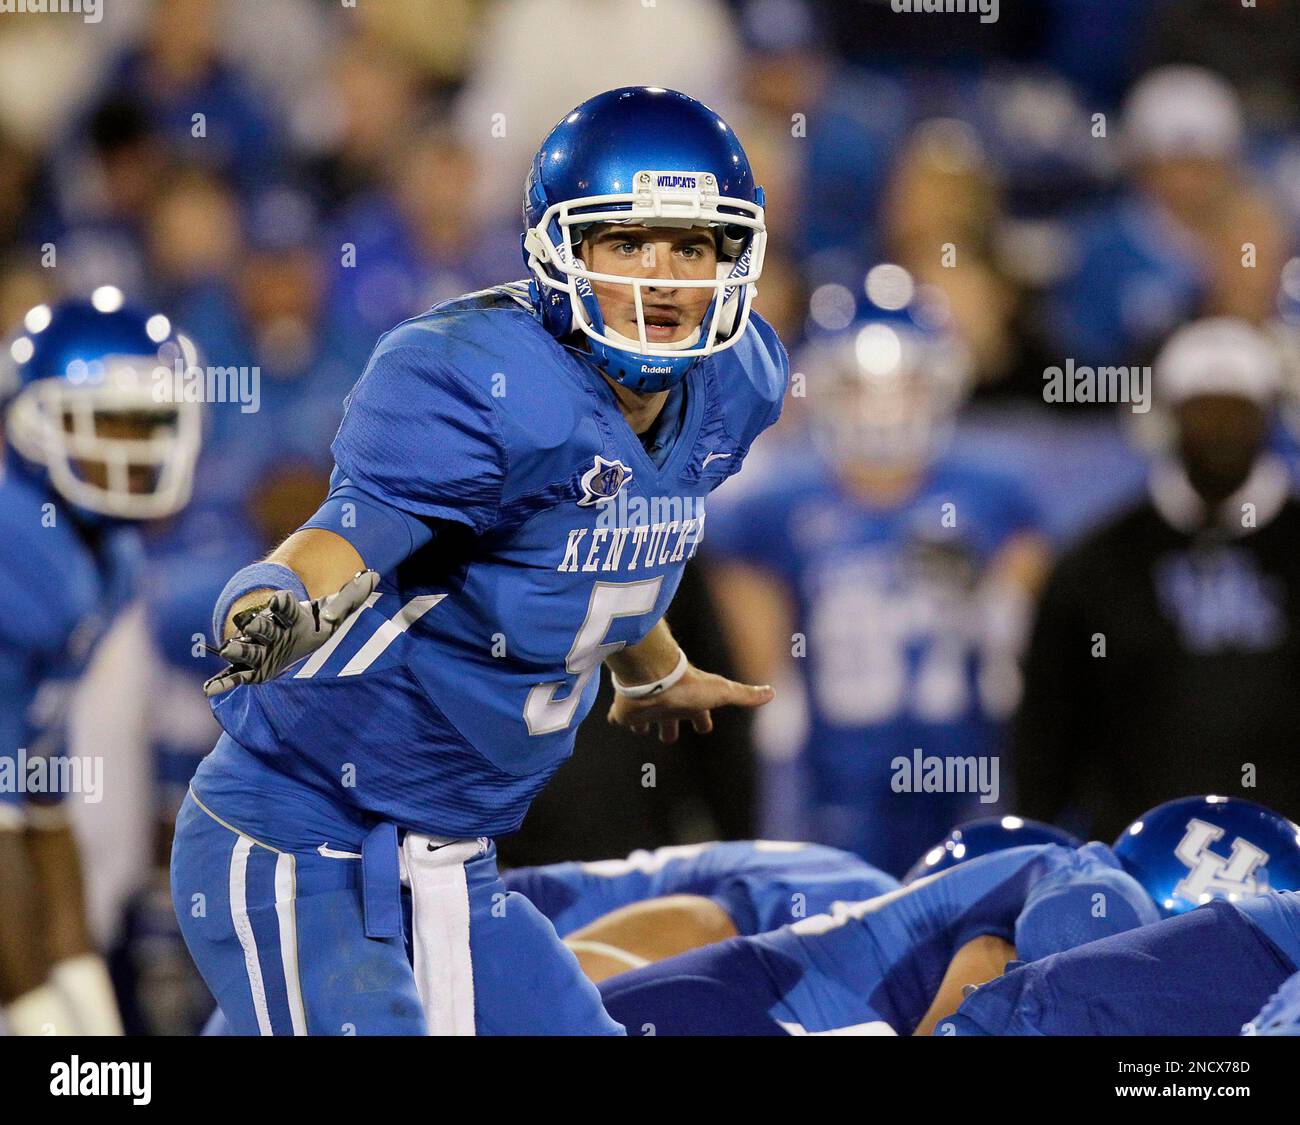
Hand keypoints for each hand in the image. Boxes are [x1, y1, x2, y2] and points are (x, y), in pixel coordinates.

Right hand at [203, 570, 378, 696]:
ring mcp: (259, 650)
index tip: (280, 599)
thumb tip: (374, 575)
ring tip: (228, 650)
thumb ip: (351, 596)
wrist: (298, 635)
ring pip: (245, 650)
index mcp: (288, 615)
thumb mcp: (335, 610)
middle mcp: (269, 630)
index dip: (282, 602)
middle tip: (250, 624)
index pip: (283, 605)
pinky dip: (224, 682)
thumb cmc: (316, 621)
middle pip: (260, 626)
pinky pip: (236, 677)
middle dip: (255, 626)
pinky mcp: (253, 670)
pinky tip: (210, 690)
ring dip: (237, 650)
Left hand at [606, 663, 772, 743]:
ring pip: (644, 719)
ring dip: (642, 724)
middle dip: (670, 729)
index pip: (699, 715)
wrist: (653, 677)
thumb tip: (773, 691)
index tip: (704, 727)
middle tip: (668, 739)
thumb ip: (745, 694)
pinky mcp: (626, 711)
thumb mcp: (721, 692)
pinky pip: (618, 716)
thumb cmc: (688, 685)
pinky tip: (614, 720)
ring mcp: (646, 708)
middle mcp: (667, 706)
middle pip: (670, 720)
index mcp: (689, 704)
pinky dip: (616, 718)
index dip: (702, 721)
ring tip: (640, 730)